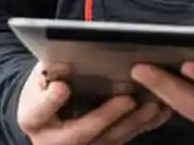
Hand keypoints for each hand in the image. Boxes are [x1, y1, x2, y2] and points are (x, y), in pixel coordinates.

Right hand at [16, 61, 171, 143]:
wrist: (49, 114)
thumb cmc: (46, 87)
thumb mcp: (40, 76)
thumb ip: (50, 68)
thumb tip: (66, 57)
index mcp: (33, 118)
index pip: (37, 112)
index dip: (50, 101)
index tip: (62, 88)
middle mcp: (54, 140)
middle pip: (80, 134)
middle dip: (104, 117)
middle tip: (126, 99)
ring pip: (109, 140)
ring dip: (133, 123)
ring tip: (152, 104)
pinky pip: (126, 138)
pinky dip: (145, 124)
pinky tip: (161, 109)